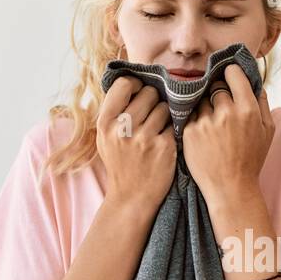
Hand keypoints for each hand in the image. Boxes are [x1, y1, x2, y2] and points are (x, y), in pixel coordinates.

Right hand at [95, 75, 177, 211]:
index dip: (135, 85)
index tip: (140, 93)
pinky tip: (166, 141)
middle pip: (148, 93)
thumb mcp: (106, 138)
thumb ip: (114, 111)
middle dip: (154, 100)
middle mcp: (123, 129)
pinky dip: (173, 130)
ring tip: (158, 129)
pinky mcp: (164, 147)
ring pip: (164, 107)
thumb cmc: (121, 163)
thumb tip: (131, 81)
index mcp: (105, 123)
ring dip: (166, 115)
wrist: (132, 197)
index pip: (124, 84)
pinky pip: (175, 124)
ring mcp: (144, 138)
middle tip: (152, 114)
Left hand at [181, 63, 273, 204]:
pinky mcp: (189, 132)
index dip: (230, 74)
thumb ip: (262, 102)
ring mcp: (205, 122)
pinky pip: (189, 115)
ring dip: (205, 107)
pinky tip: (203, 134)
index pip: (233, 73)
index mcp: (248, 109)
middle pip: (215, 86)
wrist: (230, 188)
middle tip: (221, 108)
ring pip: (201, 100)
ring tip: (212, 126)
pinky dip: (195, 120)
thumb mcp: (268, 131)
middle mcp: (226, 112)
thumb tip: (254, 81)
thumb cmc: (251, 160)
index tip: (228, 78)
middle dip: (217, 93)